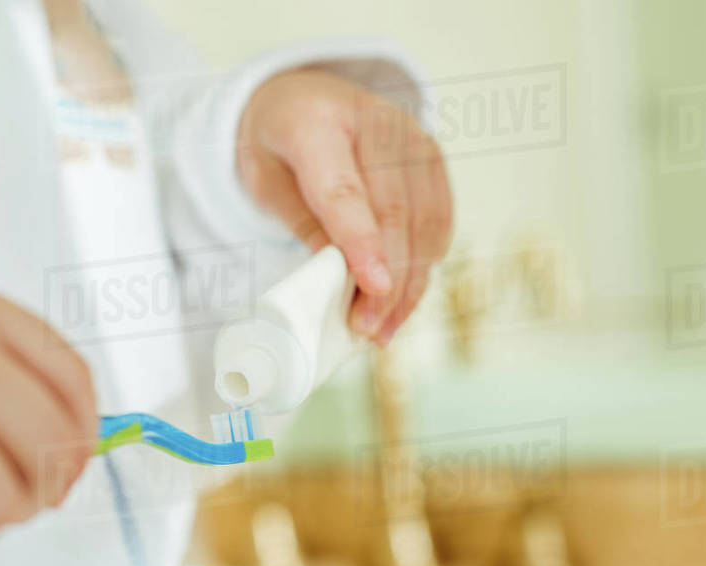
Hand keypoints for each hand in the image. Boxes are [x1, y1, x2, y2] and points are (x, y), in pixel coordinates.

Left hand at [237, 68, 453, 345]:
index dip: (362, 242)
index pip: (345, 191)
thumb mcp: (266, 184)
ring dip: (410, 282)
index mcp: (317, 121)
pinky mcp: (433, 159)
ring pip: (424, 223)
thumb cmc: (279, 147)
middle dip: (388, 279)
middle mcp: (375, 122)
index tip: (374, 287)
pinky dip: (425, 264)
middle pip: (393, 213)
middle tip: (369, 328)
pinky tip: (404, 298)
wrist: (304, 97)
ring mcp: (412, 138)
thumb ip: (304, 225)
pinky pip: (439, 221)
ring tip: (385, 327)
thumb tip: (340, 282)